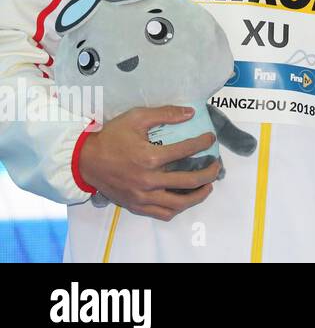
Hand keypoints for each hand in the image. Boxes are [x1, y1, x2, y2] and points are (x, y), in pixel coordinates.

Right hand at [78, 106, 221, 220]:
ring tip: (207, 186)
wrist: (84, 160)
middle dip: (209, 172)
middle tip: (217, 165)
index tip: (210, 139)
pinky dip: (177, 208)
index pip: (186, 150)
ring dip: (198, 195)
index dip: (203, 143)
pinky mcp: (135, 205)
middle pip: (189, 181)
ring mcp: (142, 196)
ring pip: (179, 203)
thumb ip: (165, 114)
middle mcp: (148, 180)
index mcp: (150, 157)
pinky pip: (162, 213)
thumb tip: (191, 113)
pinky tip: (184, 199)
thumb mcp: (136, 118)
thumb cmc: (111, 137)